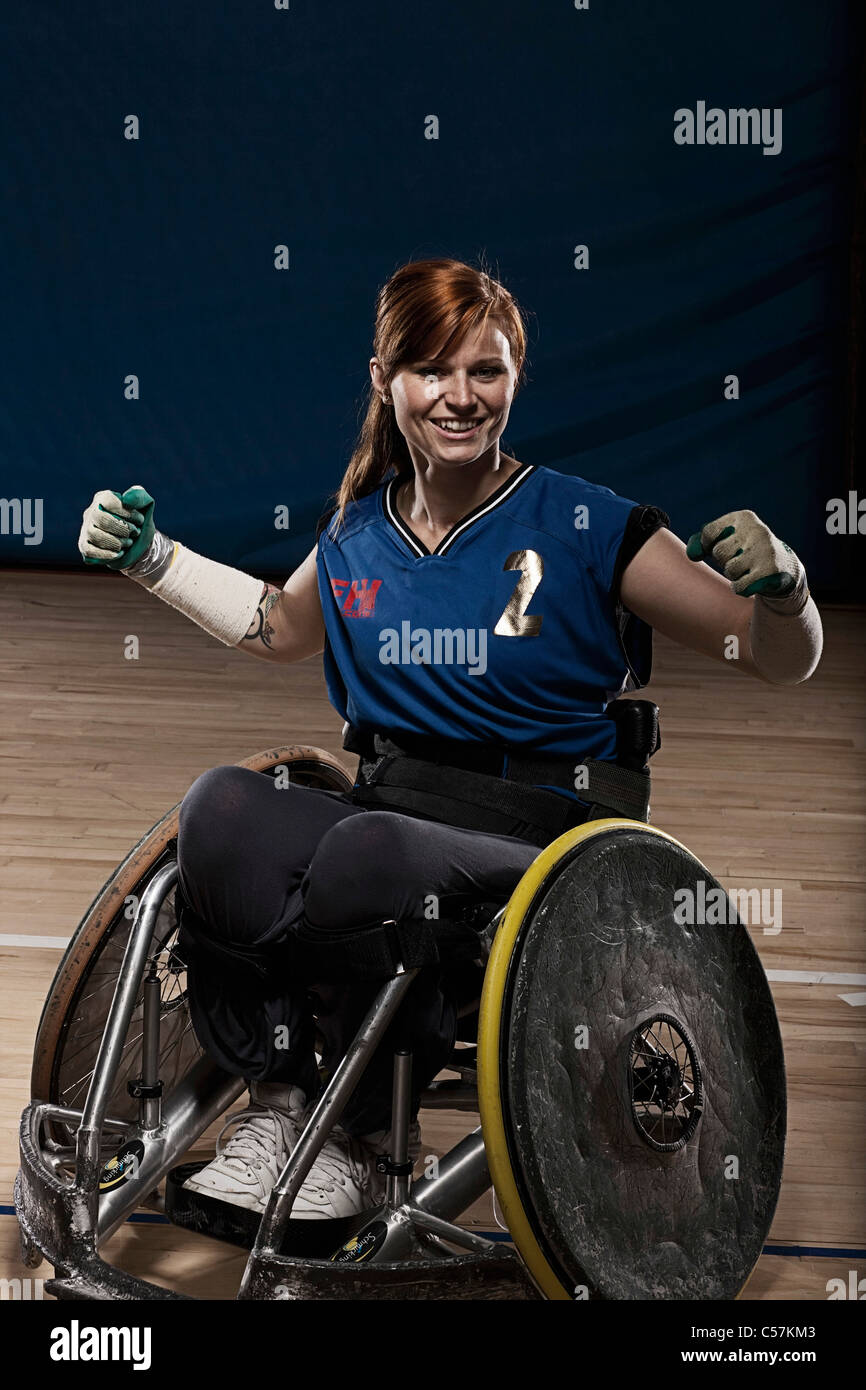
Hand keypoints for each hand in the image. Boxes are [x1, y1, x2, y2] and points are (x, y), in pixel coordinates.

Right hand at [79, 485, 155, 568]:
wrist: (138, 544)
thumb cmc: (139, 522)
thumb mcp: (145, 505)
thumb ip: (139, 496)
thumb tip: (126, 499)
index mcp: (103, 499)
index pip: (109, 501)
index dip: (127, 512)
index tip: (140, 520)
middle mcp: (91, 512)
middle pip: (100, 517)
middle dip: (122, 528)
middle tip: (135, 532)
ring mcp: (86, 529)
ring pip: (94, 535)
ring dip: (117, 542)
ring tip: (129, 542)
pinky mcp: (85, 546)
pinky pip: (90, 551)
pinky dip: (108, 554)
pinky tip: (120, 553)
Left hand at [686, 509, 801, 598]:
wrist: (782, 565)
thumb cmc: (745, 550)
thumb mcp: (726, 538)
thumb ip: (703, 541)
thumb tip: (692, 553)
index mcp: (743, 517)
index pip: (709, 532)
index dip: (707, 545)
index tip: (714, 547)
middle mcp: (756, 529)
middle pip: (719, 552)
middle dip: (724, 560)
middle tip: (738, 558)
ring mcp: (765, 549)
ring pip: (730, 569)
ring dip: (733, 574)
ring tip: (746, 568)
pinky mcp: (770, 570)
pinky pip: (740, 586)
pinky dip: (740, 587)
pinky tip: (751, 581)